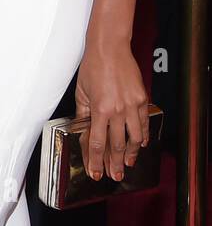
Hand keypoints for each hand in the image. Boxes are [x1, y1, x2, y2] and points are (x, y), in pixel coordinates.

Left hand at [74, 42, 149, 181]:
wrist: (110, 49)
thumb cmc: (93, 66)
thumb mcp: (82, 92)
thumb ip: (83, 113)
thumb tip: (82, 130)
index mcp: (99, 109)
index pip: (96, 142)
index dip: (95, 160)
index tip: (95, 171)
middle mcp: (117, 110)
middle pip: (116, 145)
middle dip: (114, 163)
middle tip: (114, 176)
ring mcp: (132, 105)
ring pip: (134, 138)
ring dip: (130, 154)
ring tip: (127, 165)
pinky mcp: (143, 100)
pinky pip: (144, 123)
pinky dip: (143, 136)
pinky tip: (140, 145)